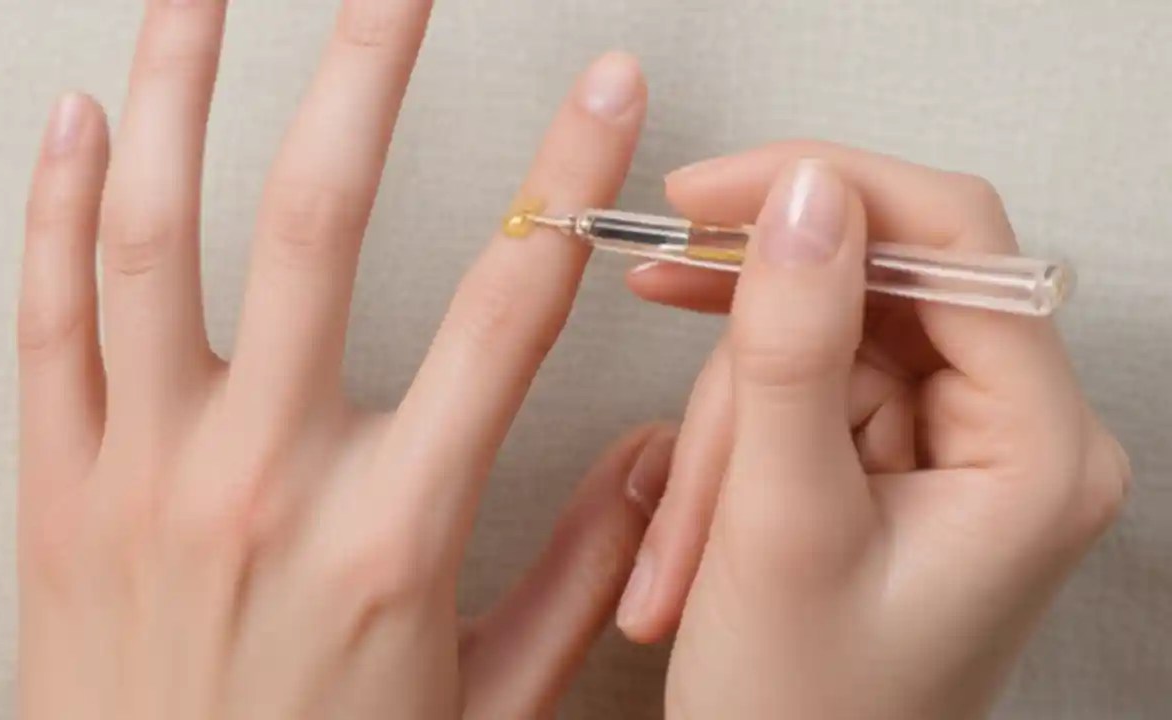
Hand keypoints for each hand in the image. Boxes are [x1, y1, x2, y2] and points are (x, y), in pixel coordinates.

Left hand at [17, 1, 665, 716]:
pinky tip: (83, 120)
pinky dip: (55, 206)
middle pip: (319, 226)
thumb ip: (579, 577)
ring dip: (179, 92)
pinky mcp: (57, 495)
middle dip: (368, 73)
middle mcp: (259, 482)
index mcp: (388, 534)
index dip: (568, 180)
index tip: (601, 96)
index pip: (507, 311)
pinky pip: (46, 321)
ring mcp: (143, 476)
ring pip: (153, 238)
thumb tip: (650, 470)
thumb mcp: (486, 702)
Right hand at [614, 143, 1129, 718]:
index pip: (955, 241)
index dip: (826, 188)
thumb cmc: (803, 718)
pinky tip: (696, 484)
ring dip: (727, 414)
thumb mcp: (781, 524)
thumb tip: (801, 196)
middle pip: (877, 287)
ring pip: (821, 339)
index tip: (708, 191)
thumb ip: (794, 350)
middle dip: (753, 337)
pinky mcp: (897, 461)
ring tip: (688, 529)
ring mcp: (955, 447)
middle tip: (658, 298)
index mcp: (1039, 452)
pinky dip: (734, 428)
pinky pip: (805, 388)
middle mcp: (1019, 436)